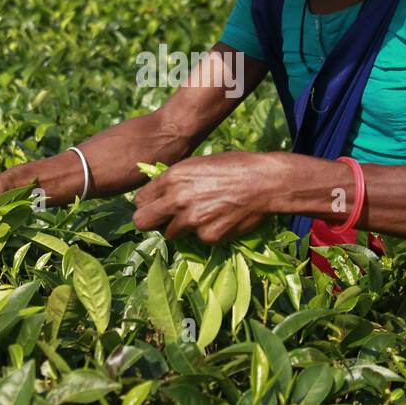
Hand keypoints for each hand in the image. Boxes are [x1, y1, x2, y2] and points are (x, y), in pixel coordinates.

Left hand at [132, 152, 274, 243]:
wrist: (265, 182)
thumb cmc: (234, 166)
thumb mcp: (198, 164)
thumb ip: (175, 179)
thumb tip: (160, 193)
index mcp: (173, 177)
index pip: (140, 200)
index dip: (148, 204)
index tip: (157, 205)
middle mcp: (177, 200)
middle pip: (142, 222)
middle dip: (152, 221)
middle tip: (165, 219)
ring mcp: (192, 220)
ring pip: (170, 234)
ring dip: (181, 228)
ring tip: (201, 215)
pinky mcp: (208, 237)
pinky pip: (197, 240)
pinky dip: (206, 232)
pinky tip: (220, 219)